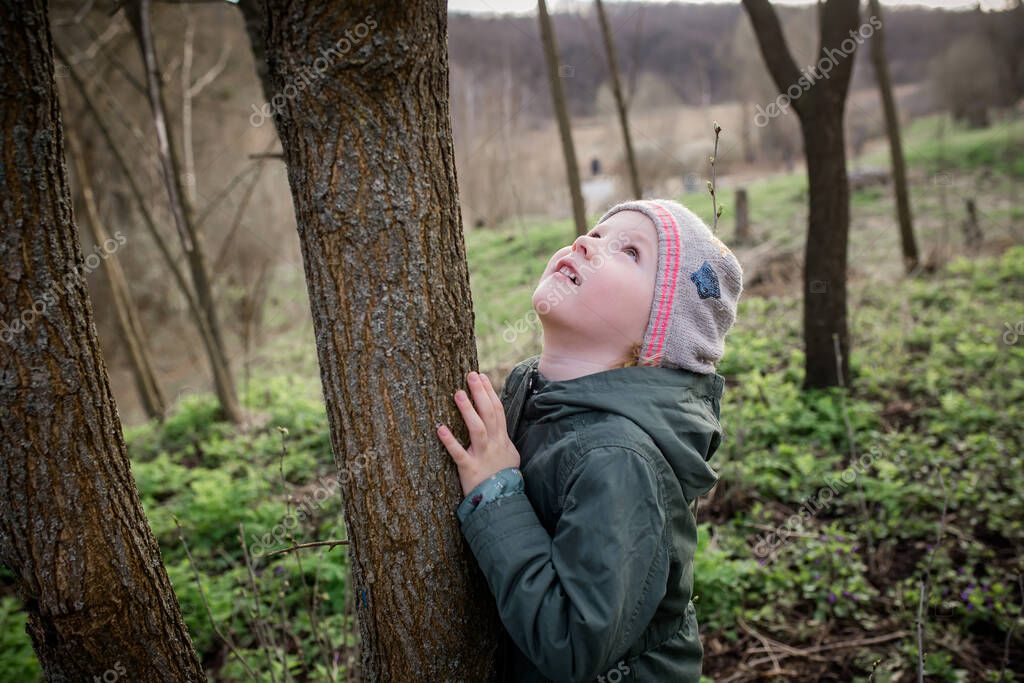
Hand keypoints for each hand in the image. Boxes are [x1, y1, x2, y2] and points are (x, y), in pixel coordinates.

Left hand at [437, 370, 520, 496]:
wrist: (501, 503)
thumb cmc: (503, 479)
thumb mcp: (509, 456)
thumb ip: (503, 440)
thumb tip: (498, 426)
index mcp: (502, 440)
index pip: (497, 410)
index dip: (490, 392)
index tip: (481, 376)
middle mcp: (494, 444)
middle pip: (489, 414)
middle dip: (480, 393)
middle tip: (470, 375)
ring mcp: (483, 456)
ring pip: (477, 429)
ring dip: (468, 411)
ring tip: (457, 393)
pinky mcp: (469, 469)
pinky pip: (459, 453)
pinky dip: (450, 441)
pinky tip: (440, 428)